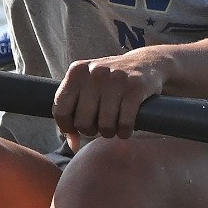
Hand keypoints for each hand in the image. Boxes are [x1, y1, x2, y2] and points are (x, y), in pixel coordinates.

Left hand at [53, 48, 171, 139]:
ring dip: (110, 132)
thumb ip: (73, 113)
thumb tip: (72, 145)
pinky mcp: (136, 87)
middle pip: (82, 122)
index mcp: (77, 72)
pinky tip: (126, 127)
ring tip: (114, 125)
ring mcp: (115, 79)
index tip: (77, 130)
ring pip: (105, 125)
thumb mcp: (87, 89)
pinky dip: (125, 131)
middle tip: (99, 125)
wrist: (146, 62)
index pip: (61, 110)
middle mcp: (94, 73)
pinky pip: (125, 123)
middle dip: (91, 131)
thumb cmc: (110, 82)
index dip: (67, 127)